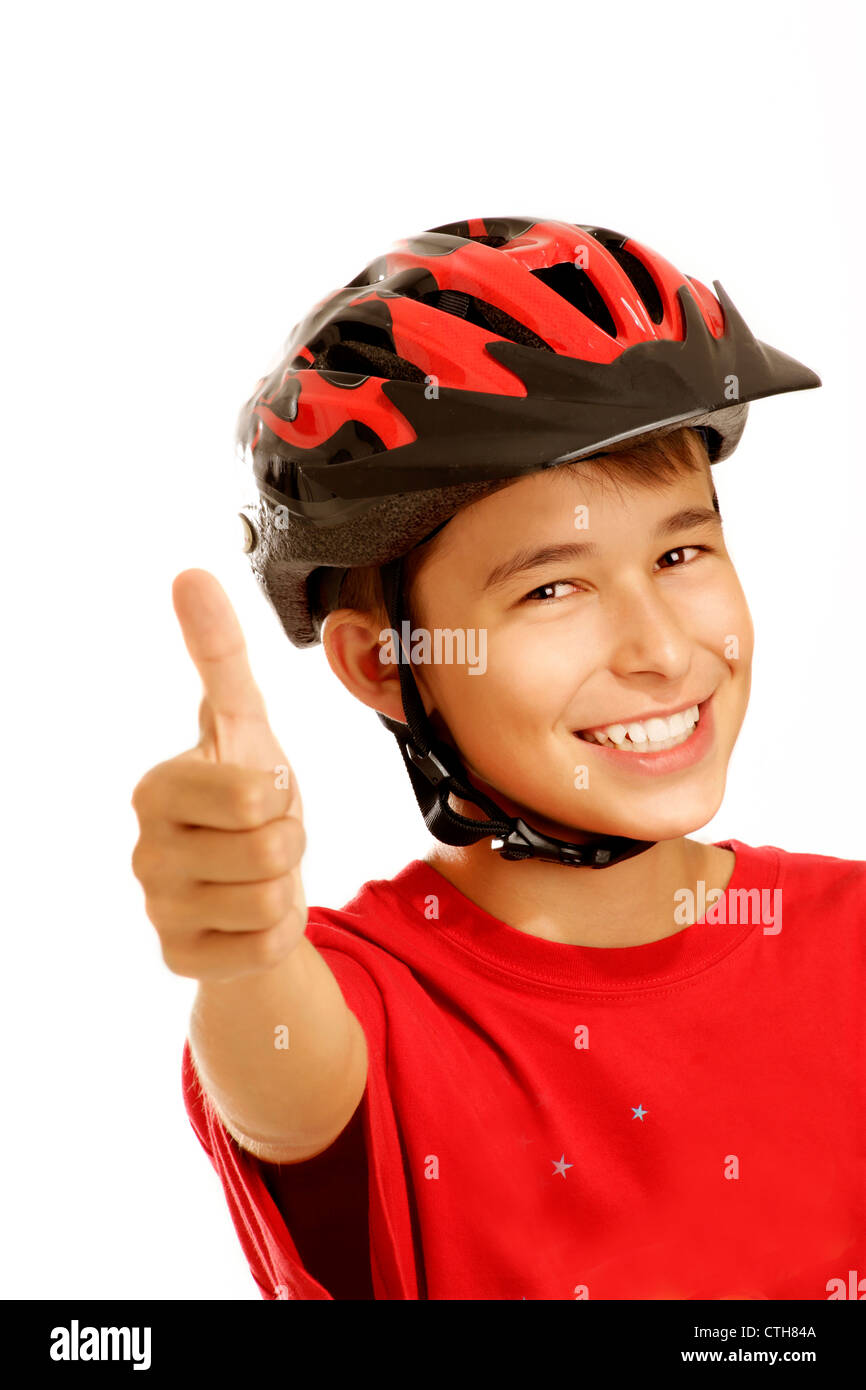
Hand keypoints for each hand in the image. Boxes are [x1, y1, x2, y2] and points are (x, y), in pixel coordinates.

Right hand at [131, 569, 306, 980]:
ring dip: (288, 885)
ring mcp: (158, 909)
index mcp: (156, 787)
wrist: (247, 885)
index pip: (253, 792)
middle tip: (268, 836)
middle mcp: (144, 849)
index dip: (279, 795)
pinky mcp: (180, 958)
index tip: (257, 794)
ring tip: (260, 874)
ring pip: (275, 897)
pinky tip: (251, 915)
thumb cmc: (249, 798)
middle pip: (273, 847)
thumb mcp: (244, 727)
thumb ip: (219, 656)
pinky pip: (269, 944)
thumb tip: (190, 573)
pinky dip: (279, 929)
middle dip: (292, 839)